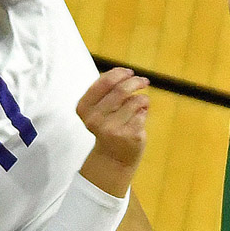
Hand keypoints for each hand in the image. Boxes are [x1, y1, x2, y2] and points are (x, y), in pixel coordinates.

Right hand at [76, 67, 148, 196]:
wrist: (113, 157)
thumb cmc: (108, 125)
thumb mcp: (99, 108)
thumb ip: (107, 90)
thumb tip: (126, 73)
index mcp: (84, 108)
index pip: (104, 82)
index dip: (120, 73)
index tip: (129, 72)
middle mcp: (95, 119)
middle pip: (122, 90)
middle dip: (136, 82)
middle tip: (144, 81)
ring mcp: (111, 129)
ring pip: (135, 101)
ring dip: (143, 98)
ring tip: (142, 103)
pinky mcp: (128, 136)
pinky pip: (142, 113)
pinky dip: (145, 111)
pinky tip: (140, 117)